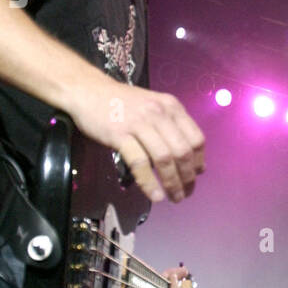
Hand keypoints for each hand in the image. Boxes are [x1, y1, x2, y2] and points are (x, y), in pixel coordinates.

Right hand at [69, 81, 205, 202]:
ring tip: (174, 197)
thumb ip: (171, 126)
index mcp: (171, 107)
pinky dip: (150, 183)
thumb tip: (188, 156)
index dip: (199, 161)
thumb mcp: (153, 106)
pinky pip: (140, 163)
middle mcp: (159, 113)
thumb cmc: (122, 102)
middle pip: (183, 152)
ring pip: (164, 159)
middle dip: (188, 177)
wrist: (88, 90)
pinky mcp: (119, 135)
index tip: (197, 175)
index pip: (196, 138)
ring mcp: (139, 123)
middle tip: (186, 193)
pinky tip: (155, 196)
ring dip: (172, 183)